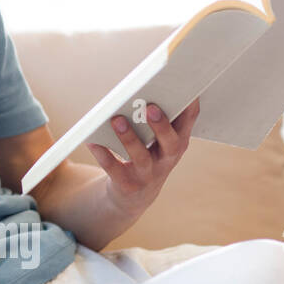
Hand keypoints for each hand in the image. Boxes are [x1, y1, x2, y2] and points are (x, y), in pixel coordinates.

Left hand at [86, 97, 199, 215]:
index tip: (185, 87)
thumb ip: (153, 118)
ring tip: (117, 120)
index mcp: (177, 142)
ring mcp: (148, 174)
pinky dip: (103, 155)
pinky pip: (114, 169)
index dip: (190, 105)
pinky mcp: (128, 184)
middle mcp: (167, 159)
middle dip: (162, 126)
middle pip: (171, 143)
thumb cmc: (144, 154)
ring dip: (130, 138)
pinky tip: (92, 142)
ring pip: (142, 157)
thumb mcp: (155, 139)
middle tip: (151, 107)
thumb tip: (140, 88)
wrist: (133, 195)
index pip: (188, 121)